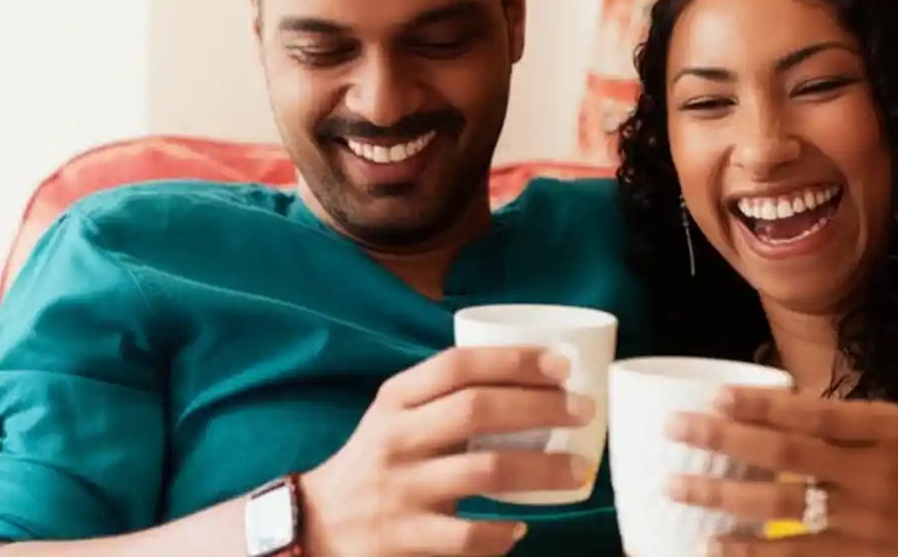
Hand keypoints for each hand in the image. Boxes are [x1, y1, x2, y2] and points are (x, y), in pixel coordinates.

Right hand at [298, 346, 594, 555]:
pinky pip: (467, 536)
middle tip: (582, 411)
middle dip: (539, 407)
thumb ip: (443, 395)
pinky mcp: (404, 538)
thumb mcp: (394, 415)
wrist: (314, 523)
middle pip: (476, 410)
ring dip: (541, 469)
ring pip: (483, 471)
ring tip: (577, 470)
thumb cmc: (376, 460)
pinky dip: (502, 533)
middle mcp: (396, 438)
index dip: (513, 360)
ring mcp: (401, 489)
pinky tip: (521, 527)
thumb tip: (532, 378)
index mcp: (395, 400)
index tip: (561, 364)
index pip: (456, 365)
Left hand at [664, 388, 897, 556]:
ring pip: (780, 506)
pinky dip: (750, 551)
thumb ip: (846, 425)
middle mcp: (875, 471)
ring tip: (674, 486)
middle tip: (672, 429)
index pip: (812, 410)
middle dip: (723, 438)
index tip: (712, 396)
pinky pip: (794, 556)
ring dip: (721, 495)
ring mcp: (867, 521)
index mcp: (889, 428)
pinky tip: (715, 545)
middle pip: (785, 452)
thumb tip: (769, 407)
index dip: (759, 403)